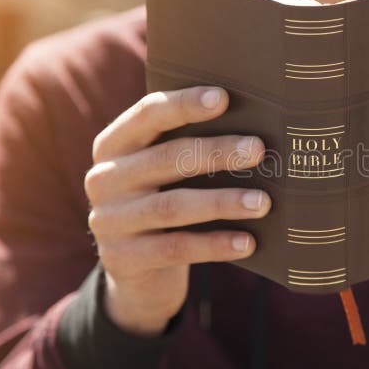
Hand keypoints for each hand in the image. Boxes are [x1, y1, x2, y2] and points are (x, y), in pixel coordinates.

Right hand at [84, 86, 269, 335]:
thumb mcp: (167, 172)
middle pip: (165, 158)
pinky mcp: (122, 259)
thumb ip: (193, 146)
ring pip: (172, 206)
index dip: (184, 104)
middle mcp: (104, 178)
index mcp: (114, 144)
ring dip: (222, 202)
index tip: (224, 97)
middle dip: (215, 152)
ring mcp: (109, 221)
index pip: (147, 114)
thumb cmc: (166, 200)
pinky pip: (176, 248)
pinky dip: (215, 244)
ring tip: (264, 202)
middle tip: (258, 149)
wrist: (137, 270)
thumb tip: (256, 127)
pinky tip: (248, 242)